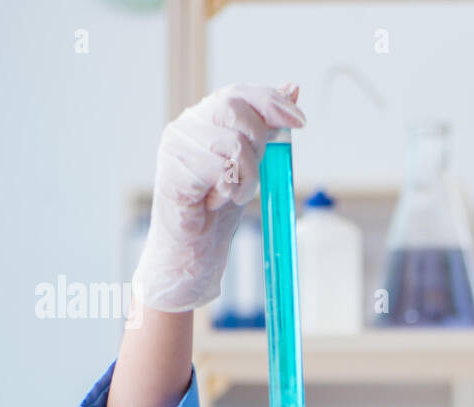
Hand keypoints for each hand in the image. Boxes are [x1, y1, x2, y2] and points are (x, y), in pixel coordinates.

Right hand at [131, 82, 305, 312]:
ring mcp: (176, 146)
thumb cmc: (219, 208)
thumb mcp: (252, 162)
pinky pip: (219, 170)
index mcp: (206, 118)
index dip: (273, 102)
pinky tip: (214, 202)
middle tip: (250, 173)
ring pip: (232, 143)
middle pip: (235, 109)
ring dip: (246, 176)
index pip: (241, 93)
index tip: (301, 122)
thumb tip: (293, 88)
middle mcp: (187, 125)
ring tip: (231, 194)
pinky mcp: (172, 171)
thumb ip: (268, 127)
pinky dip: (229, 190)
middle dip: (257, 143)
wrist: (194, 250)